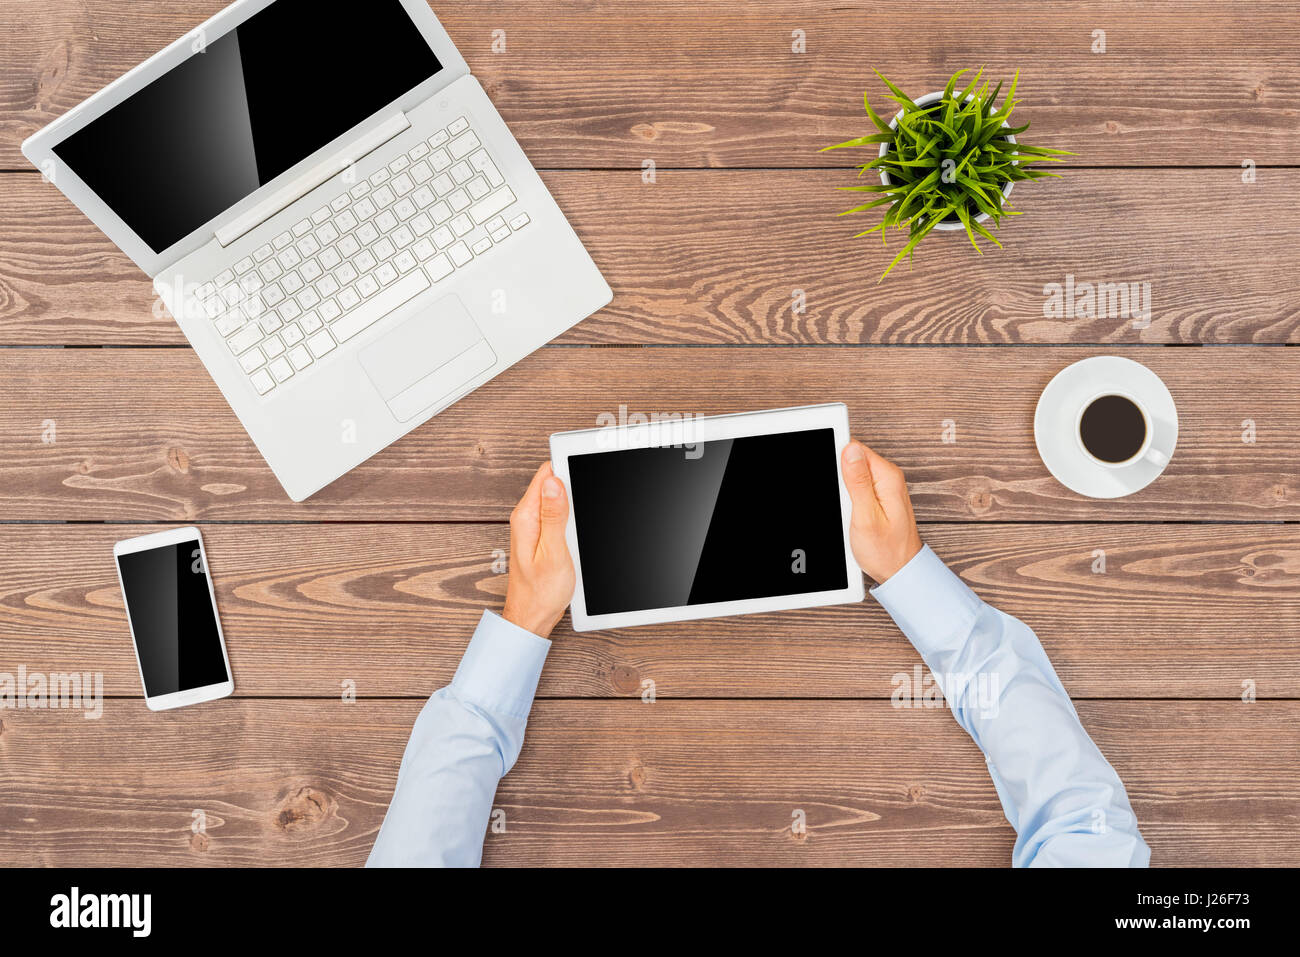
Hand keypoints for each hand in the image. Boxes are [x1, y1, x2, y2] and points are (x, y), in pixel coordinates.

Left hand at [502, 462, 575, 637]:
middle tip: (592, 499)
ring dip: (574, 503)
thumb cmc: (539, 593)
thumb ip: (554, 516)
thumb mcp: (553, 553)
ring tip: (586, 518)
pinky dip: (571, 518)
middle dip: (574, 485)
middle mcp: (526, 519)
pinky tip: (579, 531)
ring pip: (557, 499)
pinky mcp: (541, 536)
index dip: (568, 468)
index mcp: (526, 518)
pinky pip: (557, 516)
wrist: (531, 617)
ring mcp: (533, 527)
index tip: (587, 470)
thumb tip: (554, 483)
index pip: (546, 475)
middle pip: (553, 484)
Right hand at [841, 440, 923, 584]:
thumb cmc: (886, 551)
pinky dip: (849, 498)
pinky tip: (850, 513)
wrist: (900, 571)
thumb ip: (858, 481)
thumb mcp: (866, 516)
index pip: (854, 449)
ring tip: (848, 512)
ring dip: (844, 490)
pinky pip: (858, 487)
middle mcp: (889, 478)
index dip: (837, 460)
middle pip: (853, 460)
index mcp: (887, 477)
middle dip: (839, 478)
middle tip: (844, 504)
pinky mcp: (880, 497)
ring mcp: (885, 487)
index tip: (835, 483)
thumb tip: (850, 449)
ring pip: (853, 474)